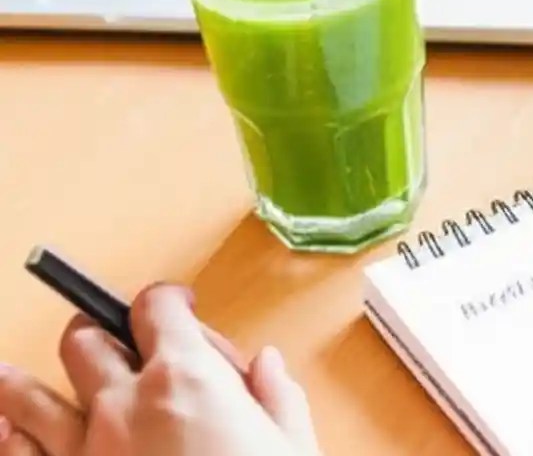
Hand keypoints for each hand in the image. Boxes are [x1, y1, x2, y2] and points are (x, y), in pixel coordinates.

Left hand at [0, 284, 320, 455]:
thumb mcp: (294, 447)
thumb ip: (278, 398)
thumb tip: (267, 367)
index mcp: (184, 380)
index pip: (157, 308)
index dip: (169, 300)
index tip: (178, 306)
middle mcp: (122, 406)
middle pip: (87, 340)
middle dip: (103, 332)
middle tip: (122, 344)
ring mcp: (82, 452)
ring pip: (27, 397)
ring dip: (23, 383)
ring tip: (11, 376)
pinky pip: (16, 454)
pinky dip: (8, 438)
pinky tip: (6, 430)